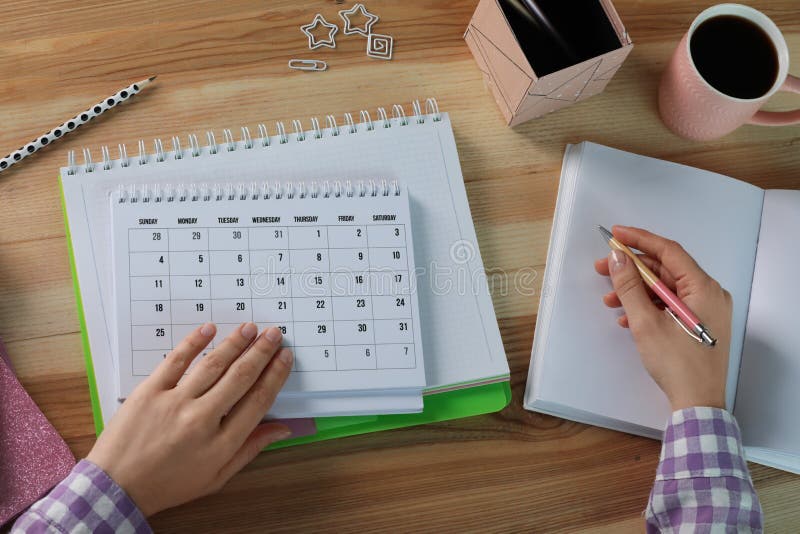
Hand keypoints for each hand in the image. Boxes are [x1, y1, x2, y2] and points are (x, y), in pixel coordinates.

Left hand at [86, 322, 292, 516]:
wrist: (117, 488)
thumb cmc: (169, 485)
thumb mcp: (216, 478)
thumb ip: (250, 449)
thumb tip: (283, 428)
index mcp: (222, 444)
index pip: (258, 401)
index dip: (275, 375)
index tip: (285, 357)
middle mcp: (202, 419)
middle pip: (240, 377)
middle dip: (261, 352)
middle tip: (274, 334)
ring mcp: (174, 403)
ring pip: (212, 365)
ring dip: (234, 343)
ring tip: (250, 328)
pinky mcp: (149, 392)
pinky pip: (175, 361)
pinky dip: (193, 343)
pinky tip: (209, 329)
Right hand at [594, 226, 731, 411]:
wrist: (697, 403)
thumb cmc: (677, 364)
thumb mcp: (646, 322)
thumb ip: (630, 286)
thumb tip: (617, 258)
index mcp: (703, 288)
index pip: (669, 251)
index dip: (640, 239)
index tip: (616, 234)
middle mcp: (709, 294)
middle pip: (666, 270)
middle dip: (632, 268)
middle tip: (603, 267)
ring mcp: (705, 310)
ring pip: (665, 288)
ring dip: (636, 290)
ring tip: (610, 299)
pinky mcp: (698, 324)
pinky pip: (670, 305)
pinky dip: (647, 306)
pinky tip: (626, 317)